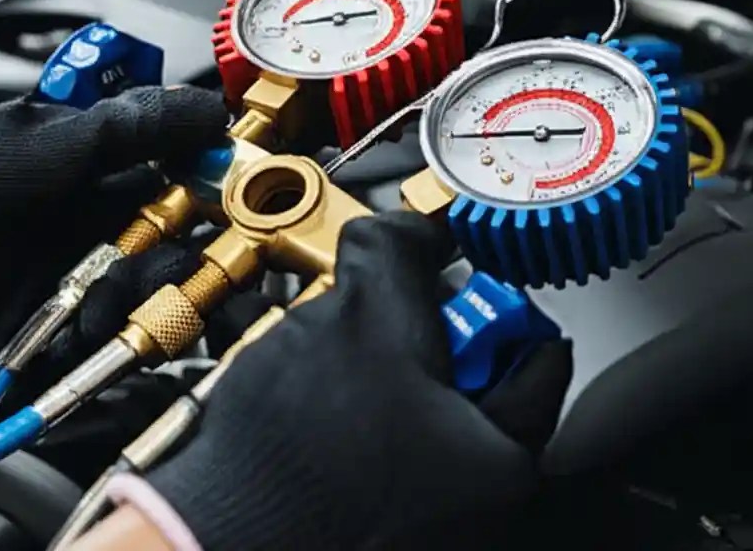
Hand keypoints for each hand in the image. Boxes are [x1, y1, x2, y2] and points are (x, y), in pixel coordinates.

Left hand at [0, 87, 227, 348]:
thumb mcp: (67, 134)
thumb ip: (145, 123)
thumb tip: (217, 113)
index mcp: (105, 177)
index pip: (181, 192)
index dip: (208, 203)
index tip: (227, 209)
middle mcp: (96, 228)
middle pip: (169, 254)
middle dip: (173, 264)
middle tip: (159, 262)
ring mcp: (73, 277)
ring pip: (137, 301)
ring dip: (128, 300)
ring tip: (98, 298)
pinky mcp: (49, 325)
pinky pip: (93, 343)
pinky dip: (91, 337)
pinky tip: (72, 324)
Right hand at [144, 212, 572, 549]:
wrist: (215, 529)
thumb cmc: (296, 456)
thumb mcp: (359, 316)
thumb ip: (397, 255)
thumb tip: (412, 232)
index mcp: (504, 461)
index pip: (537, 352)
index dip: (487, 298)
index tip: (446, 284)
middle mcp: (477, 504)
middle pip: (472, 379)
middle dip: (419, 336)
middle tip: (372, 325)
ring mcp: (424, 519)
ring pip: (415, 410)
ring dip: (375, 373)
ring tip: (327, 366)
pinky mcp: (373, 522)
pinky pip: (376, 447)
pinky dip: (349, 416)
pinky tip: (308, 406)